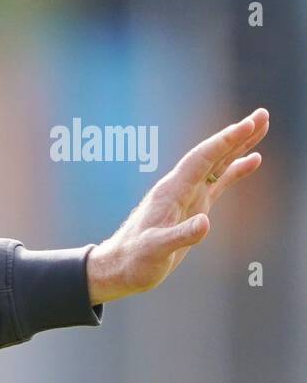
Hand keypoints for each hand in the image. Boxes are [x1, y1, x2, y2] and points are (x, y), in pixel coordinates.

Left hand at [86, 108, 267, 303]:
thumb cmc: (134, 259)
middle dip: (237, 135)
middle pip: (212, 155)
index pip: (202, 160)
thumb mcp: (156, 250)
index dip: (224, 142)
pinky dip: (235, 171)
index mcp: (171, 192)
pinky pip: (218, 183)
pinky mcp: (193, 208)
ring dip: (238, 146)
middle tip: (263, 115)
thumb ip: (180, 236)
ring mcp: (188, 197)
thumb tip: (206, 223)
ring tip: (262, 127)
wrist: (121, 267)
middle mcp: (180, 188)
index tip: (247, 124)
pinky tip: (252, 160)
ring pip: (217, 165)